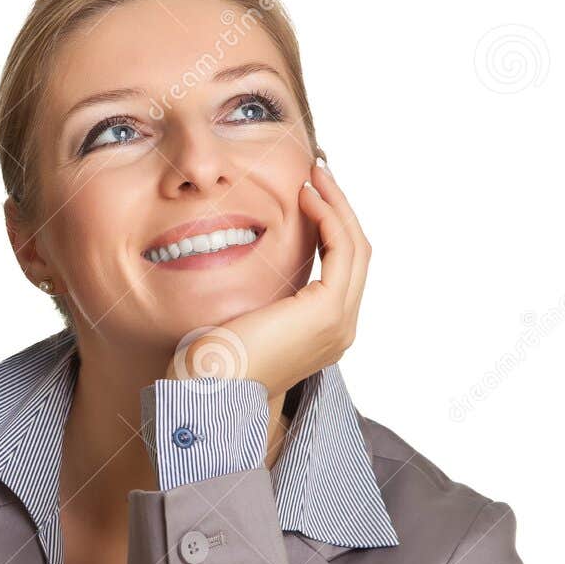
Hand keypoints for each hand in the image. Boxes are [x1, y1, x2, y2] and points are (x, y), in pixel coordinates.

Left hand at [169, 160, 371, 399]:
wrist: (208, 391)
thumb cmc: (212, 363)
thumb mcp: (245, 318)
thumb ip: (262, 295)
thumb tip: (249, 264)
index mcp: (323, 332)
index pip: (340, 268)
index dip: (330, 226)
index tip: (309, 192)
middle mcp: (340, 329)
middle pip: (356, 254)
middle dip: (340, 208)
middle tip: (318, 172)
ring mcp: (339, 323)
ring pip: (356, 248)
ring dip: (337, 205)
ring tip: (315, 174)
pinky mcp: (327, 311)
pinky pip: (341, 250)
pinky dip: (329, 218)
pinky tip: (308, 196)